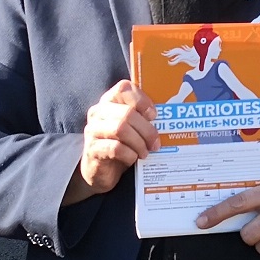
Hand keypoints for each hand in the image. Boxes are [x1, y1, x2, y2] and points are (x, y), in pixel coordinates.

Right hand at [66, 80, 156, 205]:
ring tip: (145, 152)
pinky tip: (133, 158)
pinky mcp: (92, 149)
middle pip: (127, 113)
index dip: (142, 100)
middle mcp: (98, 112)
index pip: (124, 88)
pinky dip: (130, 154)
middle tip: (155, 143)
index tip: (153, 116)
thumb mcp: (131, 128)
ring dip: (139, 143)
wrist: (101, 171)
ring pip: (121, 129)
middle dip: (147, 130)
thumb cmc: (120, 145)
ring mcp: (93, 130)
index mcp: (109, 102)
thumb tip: (167, 119)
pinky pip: (116, 148)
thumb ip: (142, 118)